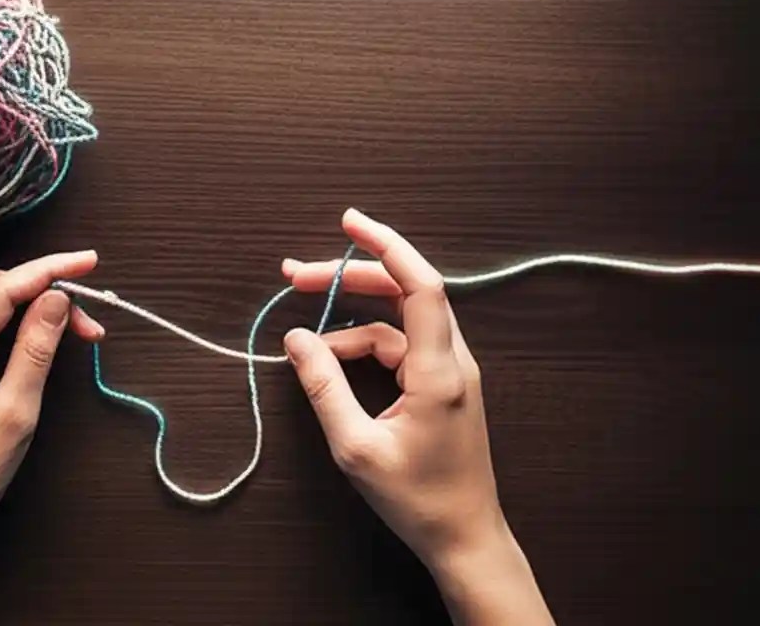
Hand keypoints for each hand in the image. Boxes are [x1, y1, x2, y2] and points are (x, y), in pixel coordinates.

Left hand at [0, 250, 103, 625]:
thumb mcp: (14, 414)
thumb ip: (35, 350)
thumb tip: (57, 299)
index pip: (1, 290)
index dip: (48, 270)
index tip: (90, 262)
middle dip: (46, 289)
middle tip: (93, 313)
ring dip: (34, 306)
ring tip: (81, 329)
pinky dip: (16, 323)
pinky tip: (44, 335)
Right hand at [282, 209, 551, 625]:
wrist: (464, 538)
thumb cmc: (415, 500)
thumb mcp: (355, 447)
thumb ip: (324, 388)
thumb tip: (296, 338)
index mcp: (438, 372)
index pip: (421, 285)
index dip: (386, 245)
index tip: (348, 221)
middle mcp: (451, 361)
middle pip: (404, 292)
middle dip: (350, 275)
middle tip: (294, 274)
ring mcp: (449, 372)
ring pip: (398, 320)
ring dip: (351, 311)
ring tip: (301, 318)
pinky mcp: (441, 385)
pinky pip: (399, 346)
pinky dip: (362, 343)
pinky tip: (328, 356)